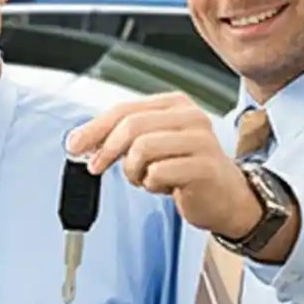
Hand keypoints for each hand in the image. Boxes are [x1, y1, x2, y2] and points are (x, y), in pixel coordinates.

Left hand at [66, 92, 260, 238]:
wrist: (228, 199)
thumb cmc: (187, 170)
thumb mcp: (152, 146)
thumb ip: (120, 139)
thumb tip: (80, 142)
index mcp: (175, 104)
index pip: (125, 109)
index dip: (95, 128)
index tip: (75, 145)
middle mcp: (190, 117)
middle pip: (131, 126)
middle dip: (106, 149)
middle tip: (97, 166)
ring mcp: (200, 140)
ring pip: (142, 148)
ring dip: (133, 171)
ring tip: (144, 178)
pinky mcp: (205, 166)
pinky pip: (159, 173)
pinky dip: (152, 184)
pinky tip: (164, 186)